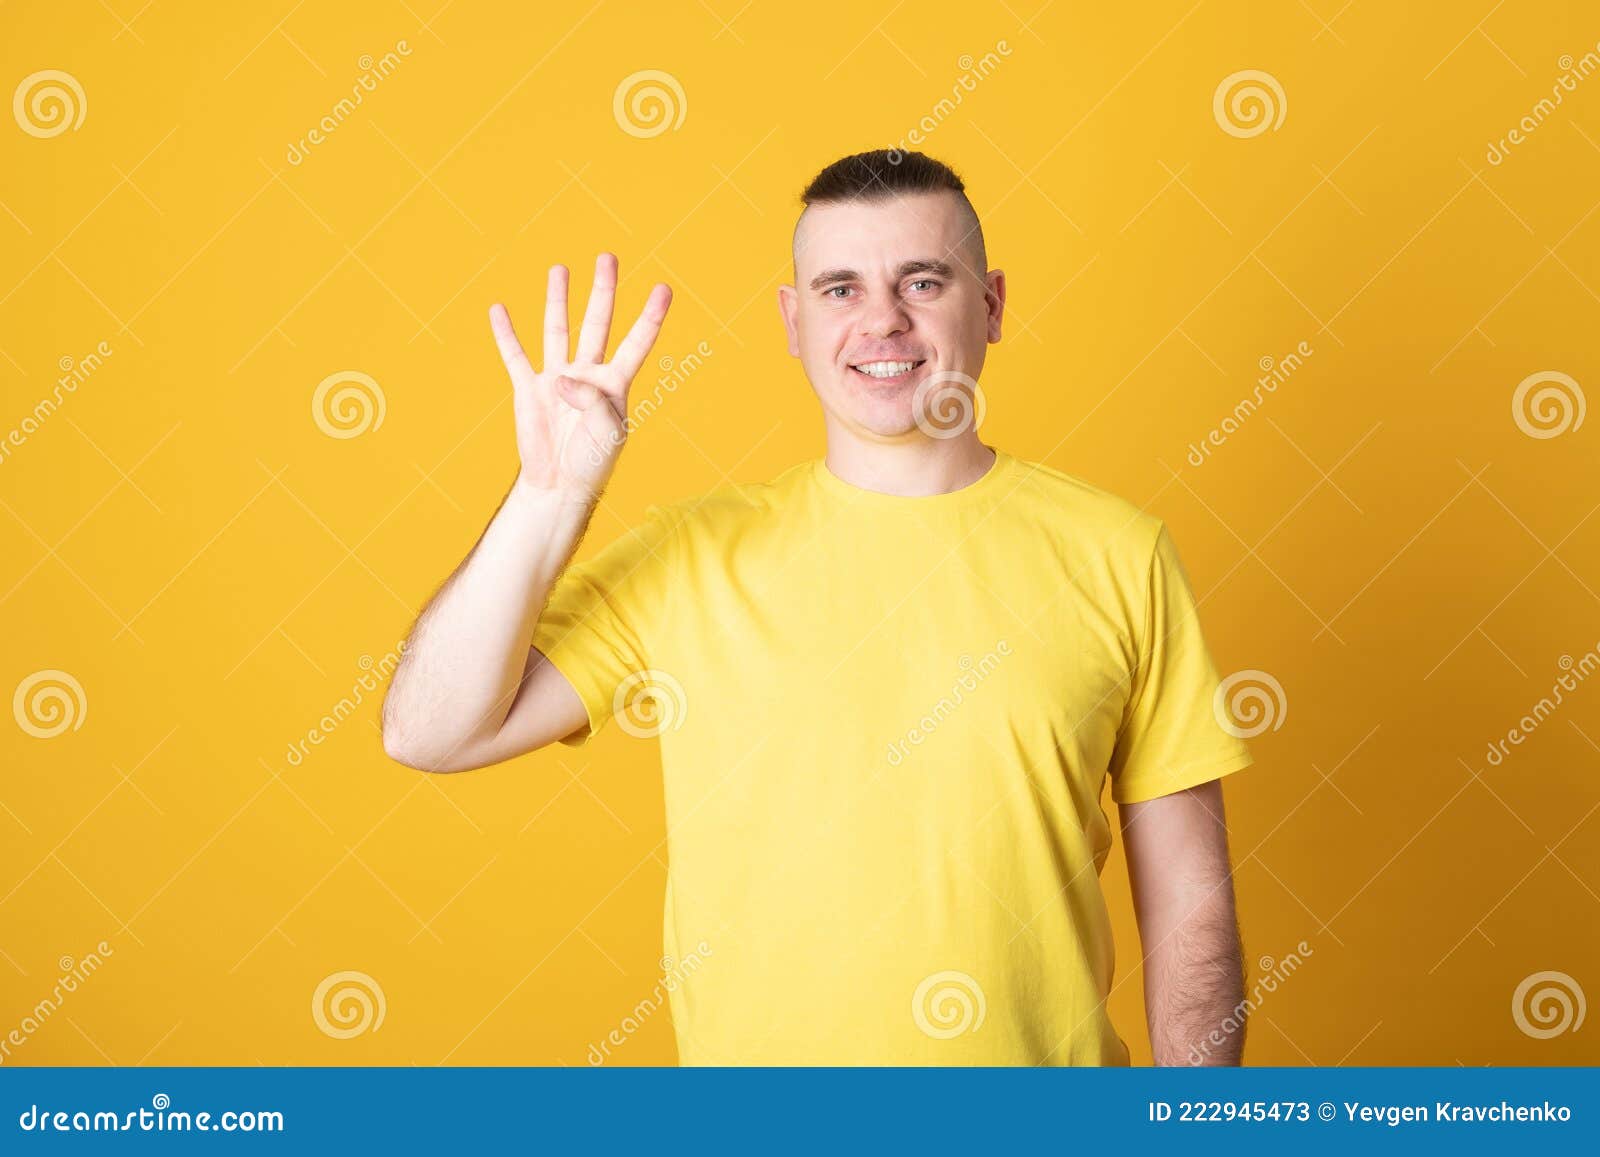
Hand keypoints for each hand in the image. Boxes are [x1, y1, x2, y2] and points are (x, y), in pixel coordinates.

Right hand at [489, 253, 671, 501]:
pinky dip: (506, 334)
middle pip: (597, 322)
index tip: (664, 287)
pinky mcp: (529, 389)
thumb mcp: (607, 432)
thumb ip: (592, 400)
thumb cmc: (593, 463)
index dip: (651, 316)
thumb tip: (562, 378)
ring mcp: (556, 379)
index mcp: (615, 384)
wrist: (559, 487)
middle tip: (607, 257)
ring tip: (560, 269)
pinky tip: (499, 309)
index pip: (638, 342)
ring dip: (558, 300)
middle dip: (603, 290)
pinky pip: (516, 356)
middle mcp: (587, 374)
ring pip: (558, 329)